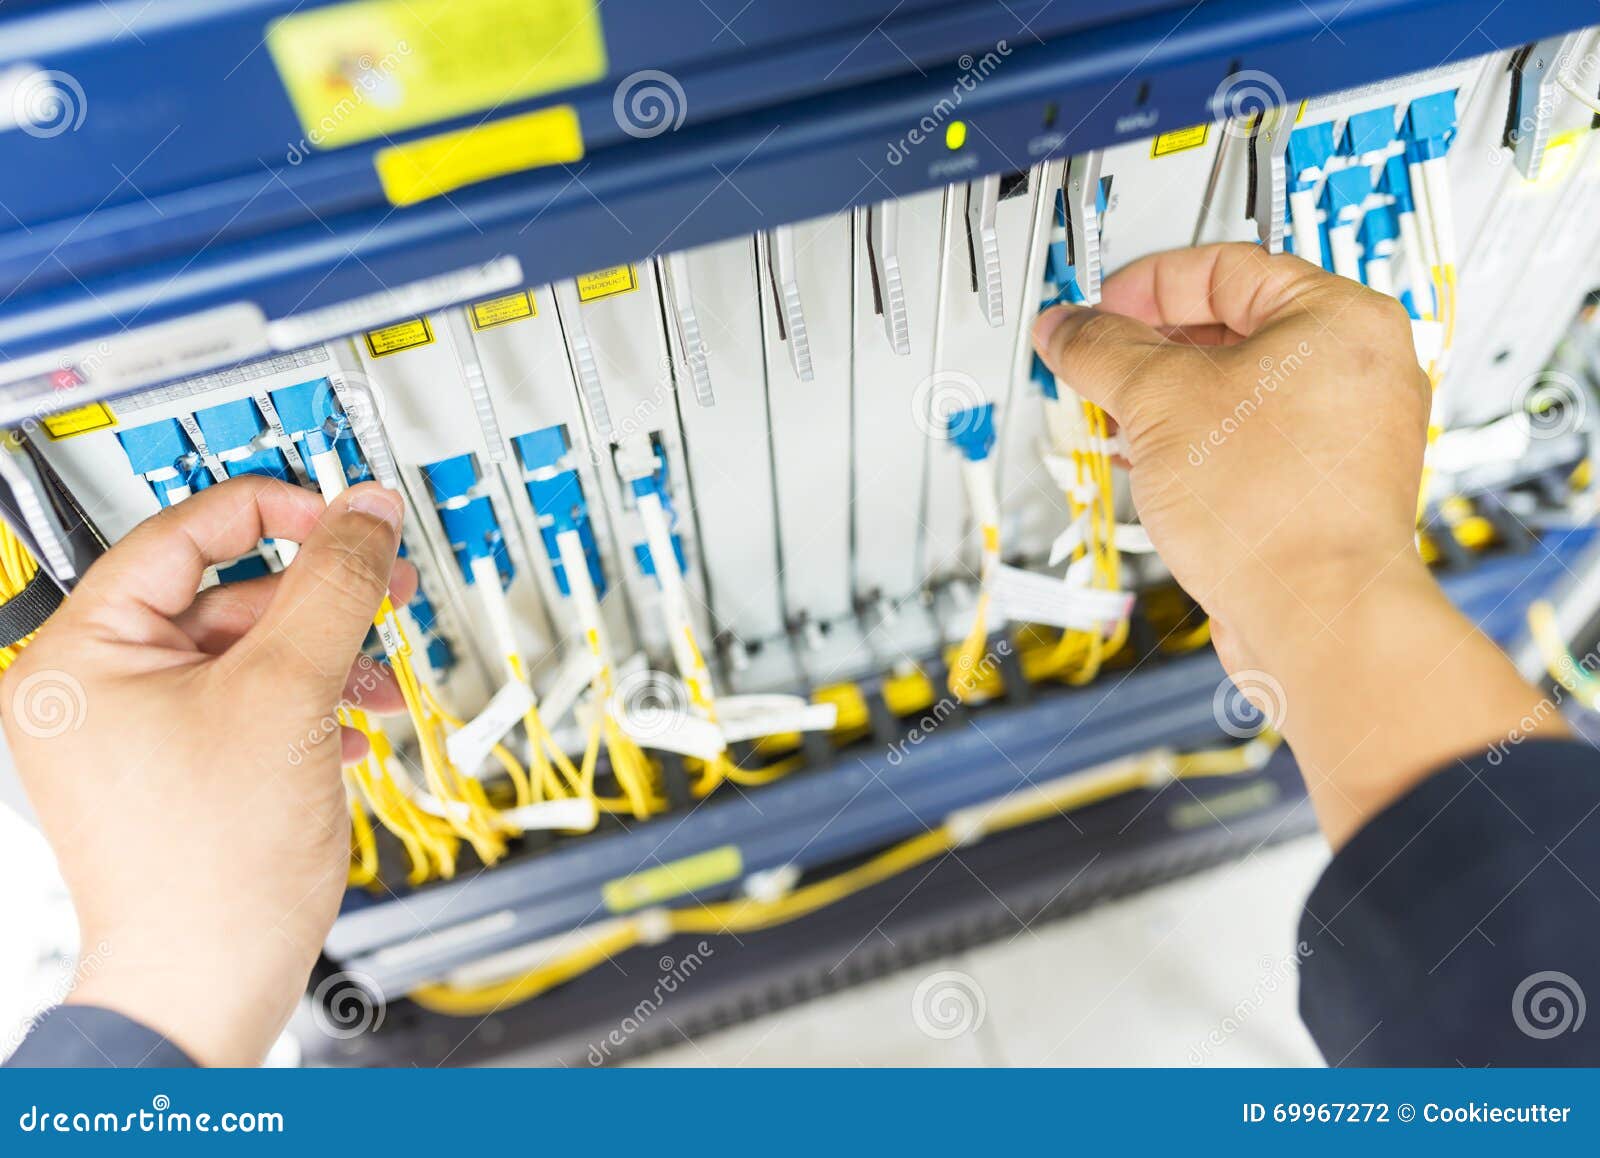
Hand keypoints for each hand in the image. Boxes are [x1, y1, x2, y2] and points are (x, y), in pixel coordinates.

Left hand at [2, 476, 413, 1064]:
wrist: (208, 984)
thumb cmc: (211, 866)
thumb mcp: (289, 690)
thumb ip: (332, 583)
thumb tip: (363, 510)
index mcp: (82, 653)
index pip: (184, 533)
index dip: (279, 512)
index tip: (347, 516)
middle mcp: (94, 688)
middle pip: (226, 596)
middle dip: (320, 600)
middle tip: (387, 588)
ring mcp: (131, 735)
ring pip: (246, 656)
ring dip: (326, 660)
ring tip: (382, 681)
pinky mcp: (172, 773)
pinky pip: (247, 707)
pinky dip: (306, 708)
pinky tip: (353, 732)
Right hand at [1032, 243, 1565, 845]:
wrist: (1316, 616)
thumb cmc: (1277, 510)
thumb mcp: (1158, 400)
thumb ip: (1101, 350)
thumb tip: (1066, 328)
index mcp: (1340, 317)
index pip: (1224, 266)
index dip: (1145, 285)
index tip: (1096, 309)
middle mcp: (1357, 369)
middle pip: (1229, 329)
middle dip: (1148, 350)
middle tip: (1096, 365)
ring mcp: (1345, 434)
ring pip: (1234, 392)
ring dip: (1162, 402)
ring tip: (1111, 417)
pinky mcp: (1323, 489)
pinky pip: (1248, 444)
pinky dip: (1193, 445)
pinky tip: (1146, 463)